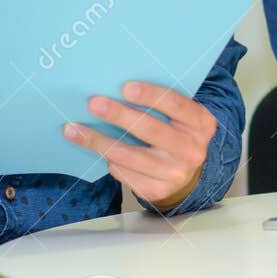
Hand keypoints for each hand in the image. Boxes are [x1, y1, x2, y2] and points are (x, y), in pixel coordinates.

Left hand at [64, 81, 216, 210]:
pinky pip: (124, 173)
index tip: (125, 87)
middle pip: (150, 130)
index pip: (176, 105)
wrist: (189, 173)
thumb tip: (118, 88)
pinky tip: (97, 148)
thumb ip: (163, 104)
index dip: (151, 95)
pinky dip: (108, 160)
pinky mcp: (156, 190)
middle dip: (119, 115)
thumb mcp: (182, 117)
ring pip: (129, 156)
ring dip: (98, 141)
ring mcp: (174, 173)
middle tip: (94, 103)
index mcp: (200, 124)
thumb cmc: (178, 134)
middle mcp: (191, 150)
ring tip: (75, 129)